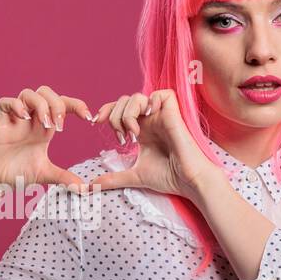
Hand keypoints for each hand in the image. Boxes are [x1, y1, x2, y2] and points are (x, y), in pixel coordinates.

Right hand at [0, 85, 94, 195]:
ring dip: (41, 105)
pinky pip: (5, 102)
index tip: (89, 118)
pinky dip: (16, 106)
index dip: (77, 105)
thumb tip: (84, 188)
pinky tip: (24, 119)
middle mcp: (30, 119)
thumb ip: (64, 177)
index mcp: (43, 127)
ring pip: (28, 93)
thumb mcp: (45, 174)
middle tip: (61, 127)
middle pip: (46, 92)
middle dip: (57, 104)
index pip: (62, 104)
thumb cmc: (16, 175)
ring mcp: (14, 119)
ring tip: (45, 125)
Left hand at [88, 89, 217, 200]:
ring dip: (128, 113)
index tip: (95, 122)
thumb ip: (114, 178)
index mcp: (141, 129)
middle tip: (121, 137)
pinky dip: (151, 102)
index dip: (105, 111)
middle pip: (124, 100)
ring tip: (133, 134)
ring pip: (137, 96)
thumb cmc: (168, 177)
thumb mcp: (134, 176)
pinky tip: (149, 119)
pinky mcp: (174, 114)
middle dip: (114, 116)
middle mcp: (150, 120)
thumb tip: (92, 185)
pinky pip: (162, 94)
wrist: (188, 181)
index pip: (119, 110)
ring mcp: (162, 115)